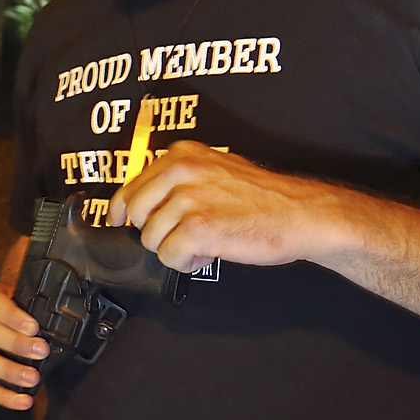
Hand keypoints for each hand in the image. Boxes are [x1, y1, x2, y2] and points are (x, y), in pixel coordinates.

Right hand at [0, 281, 44, 410]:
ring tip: (32, 378)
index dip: (12, 316)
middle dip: (15, 343)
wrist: (14, 320)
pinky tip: (23, 401)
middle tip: (41, 351)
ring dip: (8, 370)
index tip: (33, 328)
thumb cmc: (24, 309)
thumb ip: (39, 302)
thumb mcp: (29, 298)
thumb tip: (66, 309)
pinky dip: (3, 395)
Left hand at [107, 140, 354, 272]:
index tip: (119, 222)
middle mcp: (180, 171)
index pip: (130, 188)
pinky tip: (210, 253)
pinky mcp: (197, 229)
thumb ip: (180, 180)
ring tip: (207, 242)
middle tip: (185, 236)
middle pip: (136, 215)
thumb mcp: (216, 169)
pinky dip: (187, 263)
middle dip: (156, 232)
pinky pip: (169, 257)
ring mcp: (187, 199)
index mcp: (181, 155)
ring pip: (151, 240)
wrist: (300, 214)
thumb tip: (145, 202)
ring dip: (176, 249)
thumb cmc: (263, 197)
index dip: (123, 212)